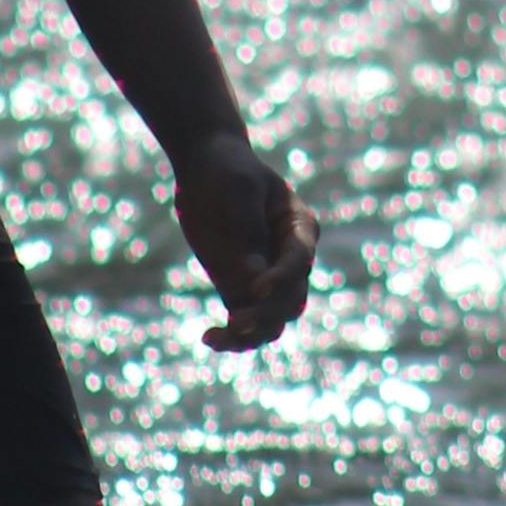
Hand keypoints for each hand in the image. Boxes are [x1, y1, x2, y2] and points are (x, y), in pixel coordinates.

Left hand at [173, 128, 316, 351]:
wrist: (206, 167)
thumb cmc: (229, 169)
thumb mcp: (239, 187)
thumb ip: (249, 229)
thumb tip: (253, 280)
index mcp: (300, 229)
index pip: (299, 261)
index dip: (281, 278)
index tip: (256, 289)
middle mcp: (289, 259)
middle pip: (290, 300)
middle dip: (266, 314)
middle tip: (235, 321)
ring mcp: (265, 277)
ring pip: (271, 321)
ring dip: (250, 334)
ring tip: (217, 337)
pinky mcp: (239, 288)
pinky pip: (244, 322)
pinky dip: (231, 336)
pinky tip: (209, 338)